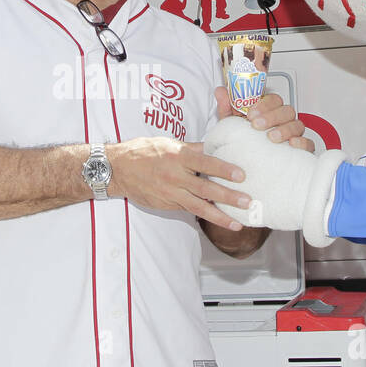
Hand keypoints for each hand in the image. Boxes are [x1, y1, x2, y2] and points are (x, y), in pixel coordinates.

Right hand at [107, 137, 251, 229]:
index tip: (241, 175)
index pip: (205, 163)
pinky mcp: (167, 205)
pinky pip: (189, 209)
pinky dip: (205, 215)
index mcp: (177, 156)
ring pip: (199, 207)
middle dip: (228, 196)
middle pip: (206, 188)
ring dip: (220, 216)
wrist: (117, 170)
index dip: (224, 169)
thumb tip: (214, 146)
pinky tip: (220, 220)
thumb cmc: (143, 152)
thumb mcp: (168, 143)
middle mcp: (175, 176)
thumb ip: (192, 148)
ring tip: (238, 223)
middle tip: (247, 201)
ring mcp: (171, 193)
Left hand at [215, 87, 314, 151]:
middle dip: (272, 116)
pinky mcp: (301, 150)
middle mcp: (284, 120)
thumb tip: (220, 90)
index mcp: (270, 111)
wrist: (248, 165)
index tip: (250, 114)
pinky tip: (291, 145)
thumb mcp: (233, 125)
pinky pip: (308, 143)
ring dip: (284, 129)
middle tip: (257, 125)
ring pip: (297, 125)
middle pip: (287, 110)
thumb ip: (227, 107)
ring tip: (271, 137)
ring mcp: (294, 134)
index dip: (264, 104)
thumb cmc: (245, 141)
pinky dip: (302, 142)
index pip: (274, 100)